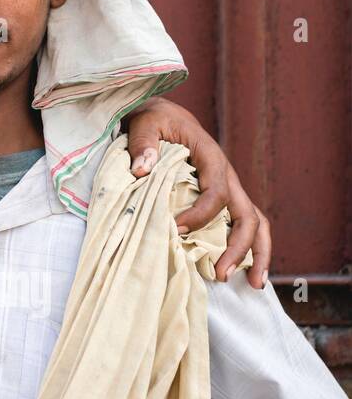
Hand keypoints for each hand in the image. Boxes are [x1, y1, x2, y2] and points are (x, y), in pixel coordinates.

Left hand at [124, 96, 270, 288]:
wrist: (161, 114)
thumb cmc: (153, 119)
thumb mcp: (144, 123)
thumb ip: (143, 144)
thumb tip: (142, 169)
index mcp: (210, 157)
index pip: (216, 192)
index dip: (201, 214)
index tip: (177, 228)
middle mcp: (226, 176)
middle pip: (247, 215)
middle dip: (240, 247)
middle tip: (220, 274)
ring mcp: (228, 188)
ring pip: (254, 222)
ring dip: (255, 253)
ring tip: (252, 284)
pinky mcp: (221, 198)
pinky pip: (240, 223)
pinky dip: (246, 248)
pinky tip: (241, 271)